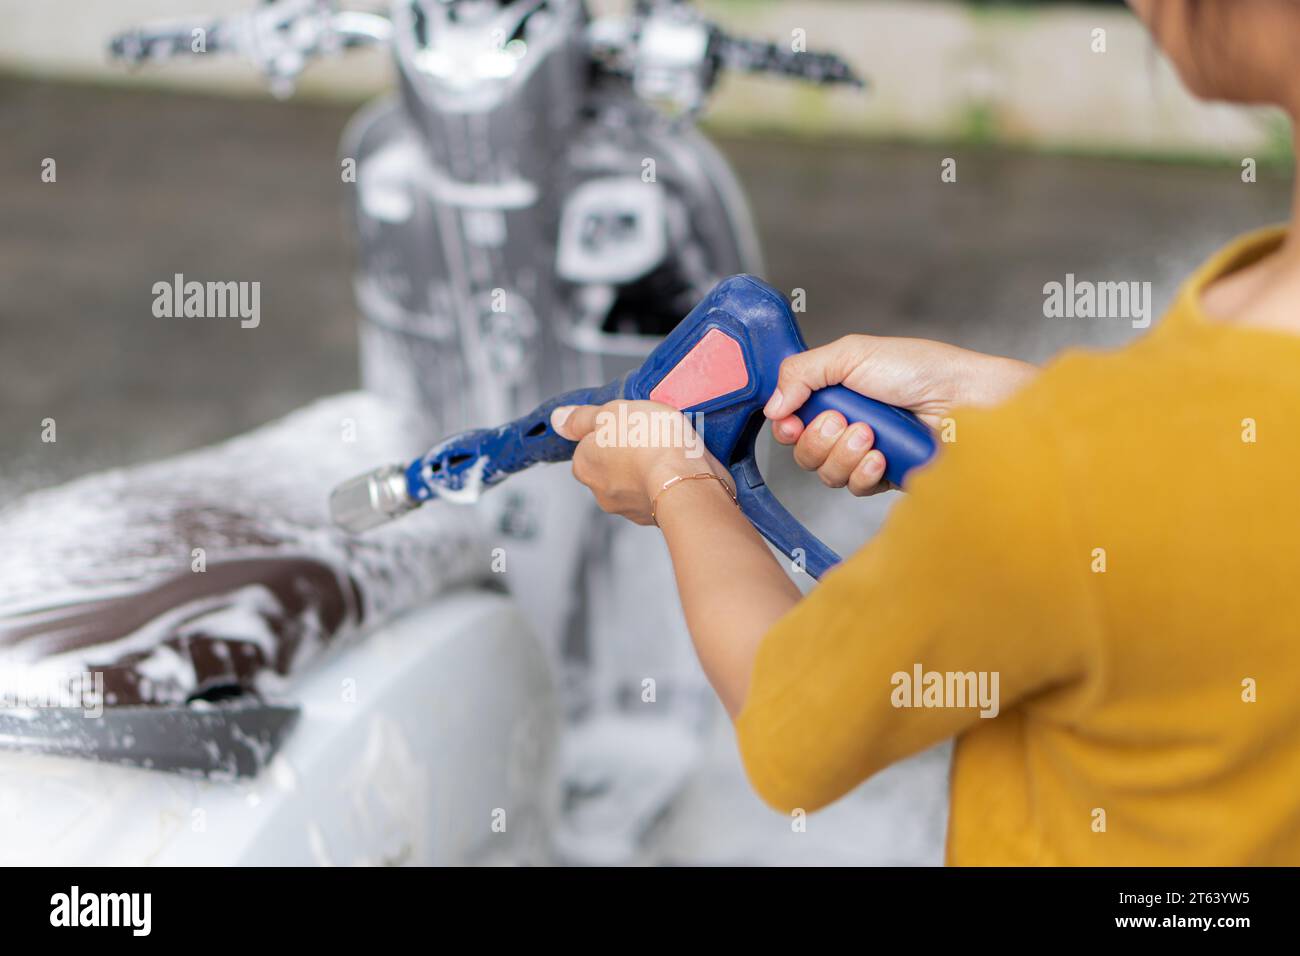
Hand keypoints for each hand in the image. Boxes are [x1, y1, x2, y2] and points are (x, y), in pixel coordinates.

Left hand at [551, 400, 733, 524]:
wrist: (685, 479)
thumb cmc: (650, 442)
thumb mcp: (611, 411)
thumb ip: (582, 417)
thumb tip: (559, 420)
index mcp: (584, 465)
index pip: (587, 447)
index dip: (607, 432)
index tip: (625, 424)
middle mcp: (600, 491)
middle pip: (610, 465)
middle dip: (627, 452)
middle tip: (648, 435)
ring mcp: (627, 508)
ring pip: (634, 482)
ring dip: (647, 469)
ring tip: (668, 452)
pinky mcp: (654, 517)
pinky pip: (656, 495)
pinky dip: (664, 484)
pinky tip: (678, 471)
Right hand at [763, 335, 1036, 495]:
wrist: (966, 401)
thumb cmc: (921, 370)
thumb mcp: (851, 354)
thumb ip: (801, 372)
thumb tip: (772, 405)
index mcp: (837, 392)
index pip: (792, 419)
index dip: (786, 425)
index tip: (790, 422)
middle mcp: (848, 424)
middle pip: (803, 450)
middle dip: (817, 438)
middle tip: (842, 421)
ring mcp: (865, 454)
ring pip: (826, 473)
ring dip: (843, 453)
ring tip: (870, 435)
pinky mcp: (885, 478)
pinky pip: (855, 488)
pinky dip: (865, 472)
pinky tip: (881, 457)